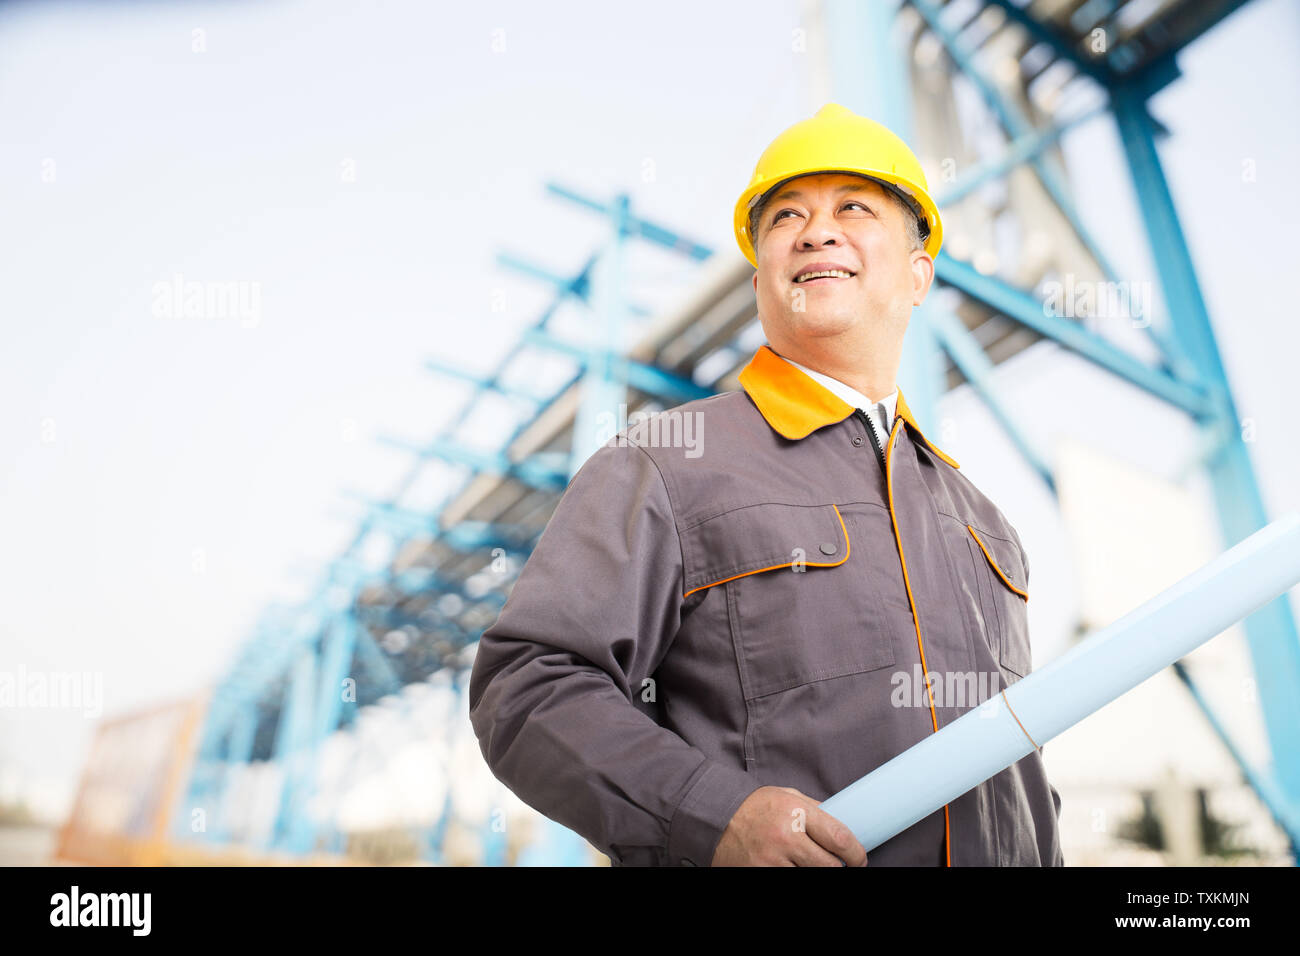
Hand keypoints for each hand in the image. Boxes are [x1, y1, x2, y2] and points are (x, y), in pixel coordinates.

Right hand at [710, 785, 867, 865]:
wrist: (714, 819)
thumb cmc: (753, 807)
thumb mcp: (785, 796)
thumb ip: (813, 809)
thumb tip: (843, 823)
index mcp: (795, 811)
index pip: (839, 838)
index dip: (856, 853)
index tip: (859, 859)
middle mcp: (786, 836)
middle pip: (830, 866)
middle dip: (840, 868)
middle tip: (840, 866)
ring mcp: (772, 860)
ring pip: (812, 876)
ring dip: (816, 872)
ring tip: (810, 863)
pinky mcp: (761, 873)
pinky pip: (790, 880)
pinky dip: (795, 874)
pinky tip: (793, 867)